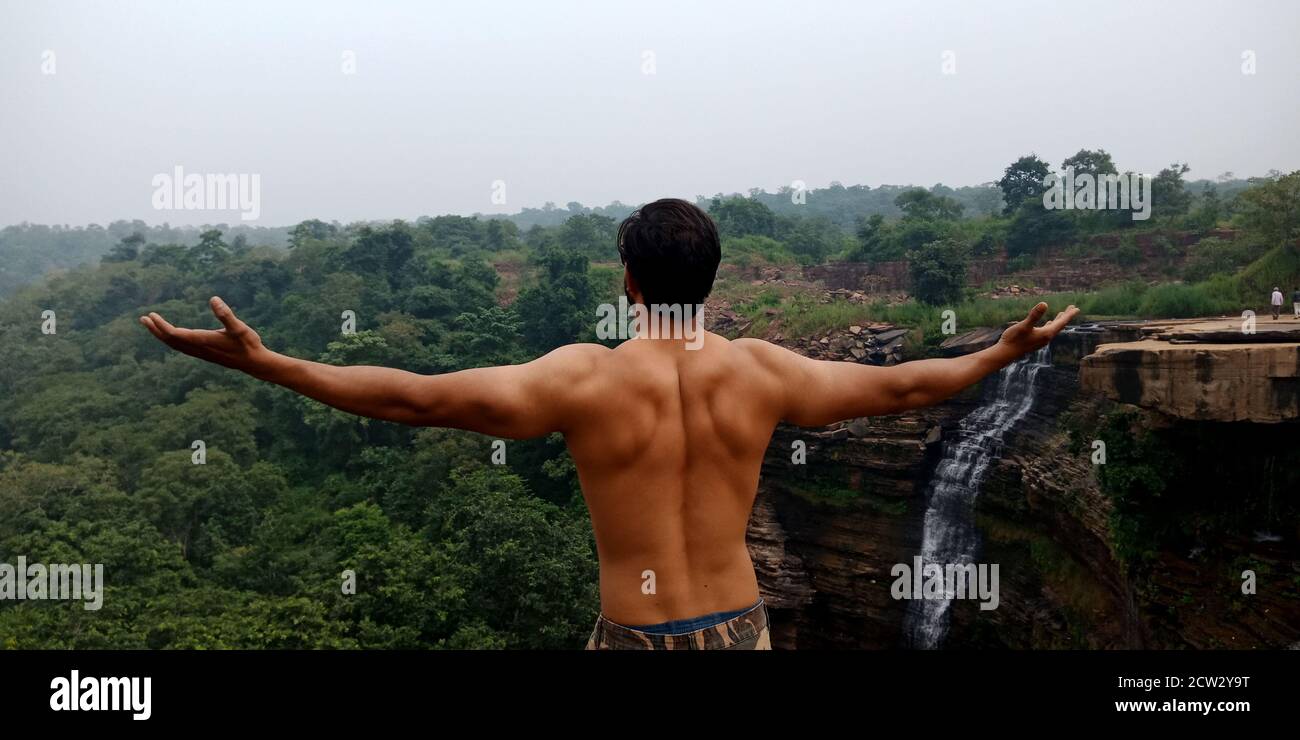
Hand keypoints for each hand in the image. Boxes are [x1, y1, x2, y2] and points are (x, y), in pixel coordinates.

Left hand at [140, 297, 270, 374]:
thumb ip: (226, 314)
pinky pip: (182, 347)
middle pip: (171, 341)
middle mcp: (199, 349)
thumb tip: (213, 299)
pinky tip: (171, 334)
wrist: (254, 363)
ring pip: (175, 345)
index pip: (176, 335)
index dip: (162, 326)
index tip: (151, 316)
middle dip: (156, 330)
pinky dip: (172, 340)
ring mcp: (201, 353)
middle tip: (143, 319)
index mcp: (204, 341)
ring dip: (162, 335)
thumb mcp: (239, 327)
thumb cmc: (248, 344)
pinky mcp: (204, 354)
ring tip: (151, 325)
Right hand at [997, 302, 1078, 356]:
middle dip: (1066, 316)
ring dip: (1058, 320)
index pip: (1061, 322)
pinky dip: (1050, 325)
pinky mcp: (1034, 341)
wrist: (1005, 354)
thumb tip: (1044, 303)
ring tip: (1062, 314)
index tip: (1077, 308)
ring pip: (1053, 328)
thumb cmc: (1013, 339)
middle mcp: (1045, 338)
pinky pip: (1047, 331)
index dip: (1069, 314)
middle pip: (1059, 325)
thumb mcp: (1024, 325)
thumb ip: (1034, 315)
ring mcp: (1040, 340)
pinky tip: (1048, 324)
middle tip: (1073, 308)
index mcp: (1046, 334)